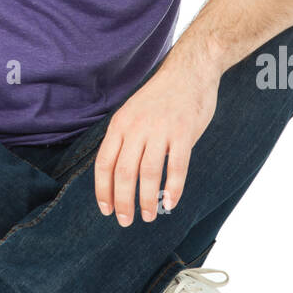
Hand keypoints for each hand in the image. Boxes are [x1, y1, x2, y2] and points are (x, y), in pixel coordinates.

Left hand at [94, 48, 220, 225]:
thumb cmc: (161, 96)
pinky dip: (173, 189)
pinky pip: (176, 167)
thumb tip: (118, 174)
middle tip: (125, 221)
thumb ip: (125, 139)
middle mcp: (136, 128)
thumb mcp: (132, 112)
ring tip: (149, 216)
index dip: (103, 190)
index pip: (104, 164)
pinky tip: (170, 203)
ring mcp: (160, 130)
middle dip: (122, 202)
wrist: (189, 70)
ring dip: (146, 200)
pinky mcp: (183, 133)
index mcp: (120, 124)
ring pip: (147, 173)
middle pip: (123, 173)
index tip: (106, 210)